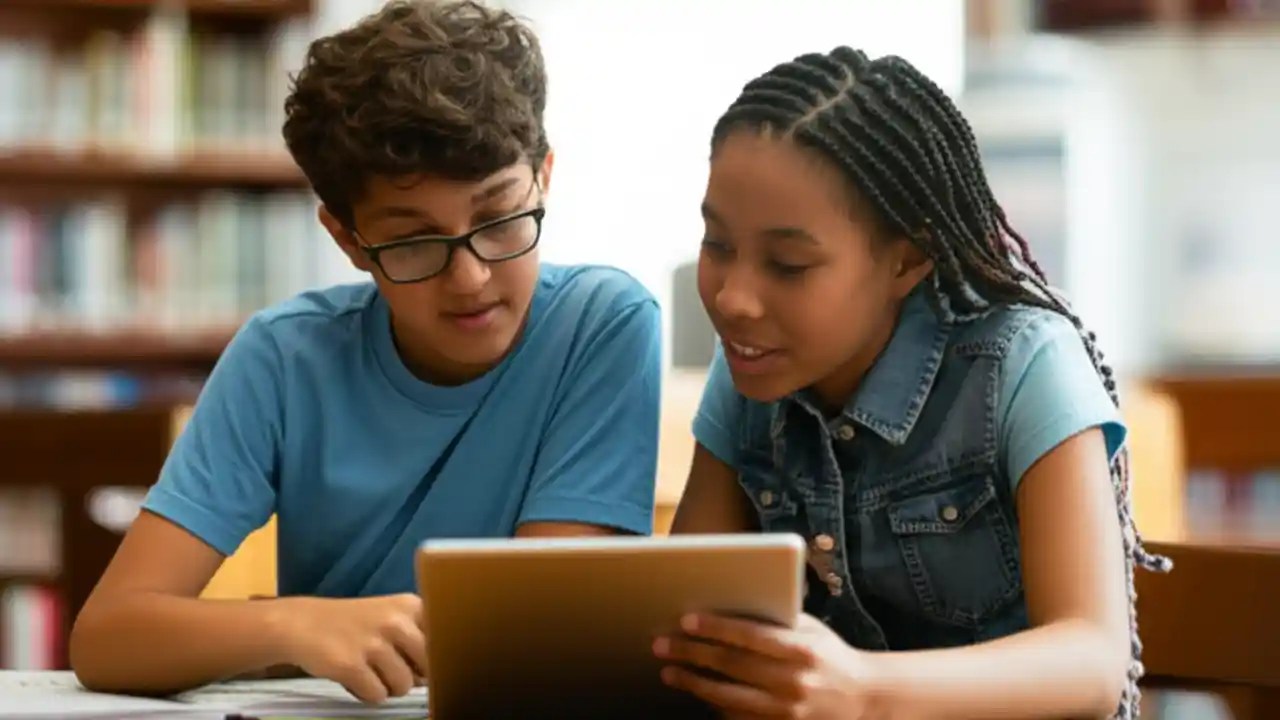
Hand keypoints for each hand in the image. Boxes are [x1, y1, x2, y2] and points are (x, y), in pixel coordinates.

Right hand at [275, 593, 427, 703]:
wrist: (302, 623)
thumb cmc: (355, 624)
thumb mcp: (391, 616)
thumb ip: (418, 639)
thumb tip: (434, 676)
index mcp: (410, 605)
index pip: (444, 639)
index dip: (436, 656)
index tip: (420, 657)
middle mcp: (395, 621)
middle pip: (428, 667)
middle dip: (412, 675)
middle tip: (390, 667)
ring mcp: (373, 643)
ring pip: (404, 686)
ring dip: (388, 687)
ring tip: (370, 671)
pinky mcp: (350, 665)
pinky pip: (377, 695)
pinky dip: (367, 693)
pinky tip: (354, 678)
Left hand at [653, 612, 875, 719]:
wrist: (864, 699)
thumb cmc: (831, 656)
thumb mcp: (811, 631)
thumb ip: (777, 620)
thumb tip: (730, 603)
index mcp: (802, 651)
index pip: (751, 635)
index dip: (716, 627)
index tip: (687, 621)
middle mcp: (794, 682)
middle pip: (732, 665)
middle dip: (693, 654)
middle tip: (662, 645)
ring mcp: (787, 712)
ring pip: (729, 698)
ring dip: (694, 684)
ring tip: (670, 672)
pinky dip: (715, 707)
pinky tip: (698, 694)